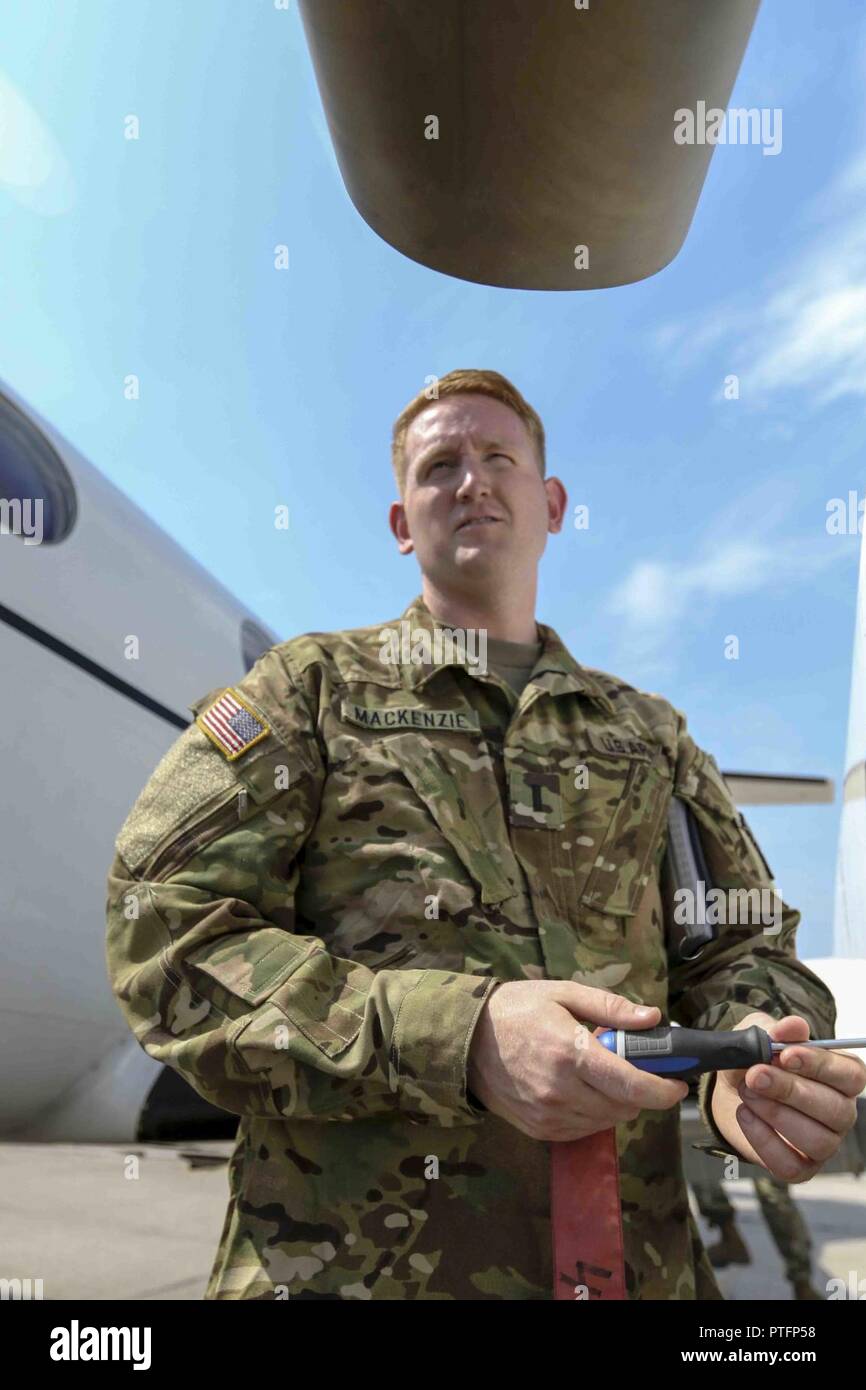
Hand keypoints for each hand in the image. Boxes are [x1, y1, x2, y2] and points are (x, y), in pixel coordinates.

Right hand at [467, 981, 688, 1141]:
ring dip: (618, 1104)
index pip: (631, 1084)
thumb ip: (610, 1008)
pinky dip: (595, 1115)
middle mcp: (560, 1090)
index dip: (663, 1090)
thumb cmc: (517, 1009)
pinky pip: (583, 1131)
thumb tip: (652, 1019)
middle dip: (641, 1091)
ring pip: (606, 1122)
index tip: (678, 1084)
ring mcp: (548, 1114)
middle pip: (624, 1107)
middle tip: (637, 1070)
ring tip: (605, 1077)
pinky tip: (585, 1092)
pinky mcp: (539, 1129)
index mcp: (570, 1053)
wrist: (466, 1039)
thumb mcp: (563, 993)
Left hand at [710, 1012, 865, 1181]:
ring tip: (746, 1092)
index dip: (820, 1066)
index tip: (786, 1055)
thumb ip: (778, 1032)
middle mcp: (841, 1112)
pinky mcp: (800, 1167)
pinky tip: (744, 1115)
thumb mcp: (762, 1037)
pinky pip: (791, 1165)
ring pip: (817, 1140)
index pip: (851, 1076)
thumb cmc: (757, 1059)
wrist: (730, 1086)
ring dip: (776, 1114)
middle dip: (791, 1090)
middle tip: (756, 1075)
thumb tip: (794, 1026)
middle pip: (836, 1110)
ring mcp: (824, 1143)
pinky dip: (763, 1141)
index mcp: (842, 1076)